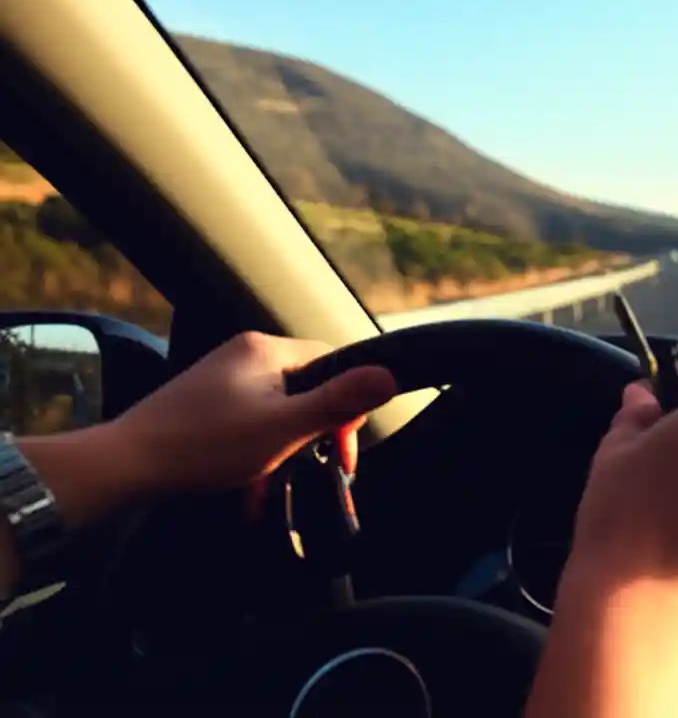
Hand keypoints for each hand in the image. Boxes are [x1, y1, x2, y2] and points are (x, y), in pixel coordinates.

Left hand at [110, 331, 396, 497]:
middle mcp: (245, 354)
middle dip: (317, 433)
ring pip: (280, 411)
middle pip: (308, 388)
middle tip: (321, 469)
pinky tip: (252, 489)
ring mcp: (223, 378)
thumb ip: (338, 402)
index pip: (334, 361)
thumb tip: (390, 375)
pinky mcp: (206, 404)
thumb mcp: (284, 427)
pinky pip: (252, 424)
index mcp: (266, 349)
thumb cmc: (205, 445)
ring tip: (278, 487)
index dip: (349, 404)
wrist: (126, 465)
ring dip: (287, 452)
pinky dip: (259, 455)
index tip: (343, 447)